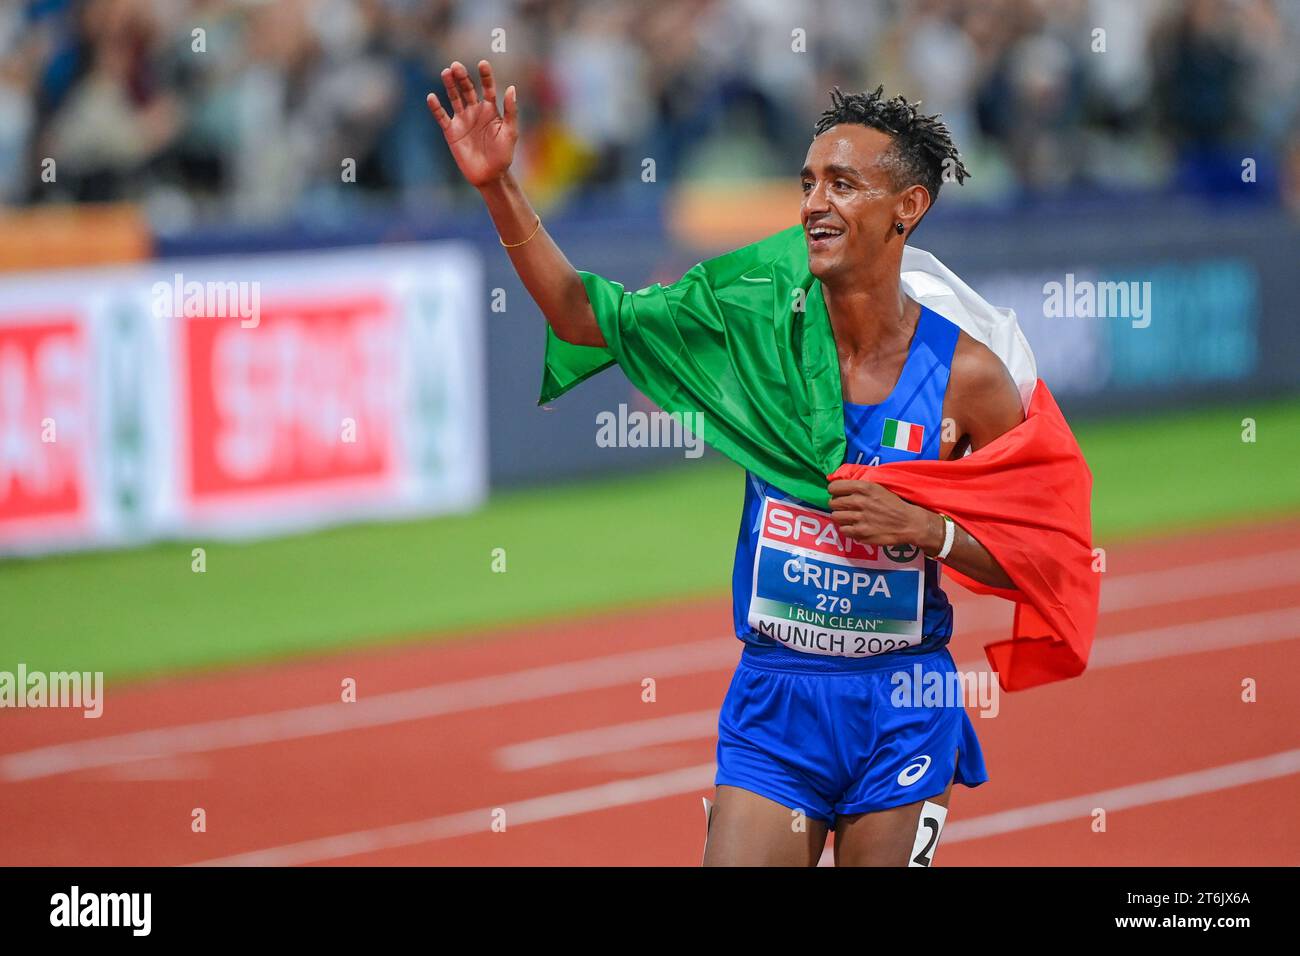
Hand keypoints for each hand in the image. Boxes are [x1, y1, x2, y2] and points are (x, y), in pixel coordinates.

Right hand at [426, 59, 517, 188]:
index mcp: (490, 109)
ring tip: (446, 73)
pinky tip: (431, 97)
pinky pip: (442, 116)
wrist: (490, 175)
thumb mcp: (510, 132)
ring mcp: (462, 120)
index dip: (485, 75)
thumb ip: (510, 111)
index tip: (482, 63)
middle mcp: (475, 111)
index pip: (487, 88)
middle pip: (467, 89)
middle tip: (456, 66)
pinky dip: (436, 107)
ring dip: (449, 86)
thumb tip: (512, 88)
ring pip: (454, 98)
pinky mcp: (451, 131)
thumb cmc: (503, 155)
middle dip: (462, 77)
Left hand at [827, 479, 936, 547]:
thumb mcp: (877, 488)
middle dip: (837, 505)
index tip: (838, 494)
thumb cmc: (893, 504)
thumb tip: (839, 485)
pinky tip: (855, 526)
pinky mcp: (861, 532)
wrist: (908, 523)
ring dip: (841, 517)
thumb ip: (859, 486)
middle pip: (833, 503)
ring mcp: (860, 518)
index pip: (834, 487)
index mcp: (864, 487)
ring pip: (835, 517)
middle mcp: (860, 501)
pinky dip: (848, 529)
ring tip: (850, 517)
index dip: (834, 491)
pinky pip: (843, 530)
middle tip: (845, 507)